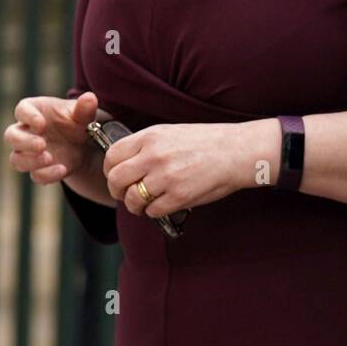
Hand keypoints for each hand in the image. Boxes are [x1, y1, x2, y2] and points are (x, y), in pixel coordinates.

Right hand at [4, 92, 100, 183]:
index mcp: (34, 111)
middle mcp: (26, 132)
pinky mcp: (39, 169)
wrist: (86, 144)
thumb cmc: (77, 121)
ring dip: (30, 161)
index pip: (21, 110)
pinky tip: (62, 170)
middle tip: (41, 145)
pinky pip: (35, 175)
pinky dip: (46, 174)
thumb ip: (85, 107)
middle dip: (24, 142)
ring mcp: (29, 153)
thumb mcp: (84, 114)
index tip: (41, 124)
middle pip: (11, 137)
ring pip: (16, 159)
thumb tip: (89, 97)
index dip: (28, 117)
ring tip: (49, 158)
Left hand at [101, 120, 269, 216]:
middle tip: (127, 194)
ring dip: (135, 206)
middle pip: (116, 180)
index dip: (110, 171)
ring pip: (132, 199)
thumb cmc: (205, 142)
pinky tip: (163, 206)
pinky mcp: (179, 196)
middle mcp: (154, 156)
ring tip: (145, 204)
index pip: (112, 156)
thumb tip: (125, 165)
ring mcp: (166, 176)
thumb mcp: (170, 133)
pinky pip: (153, 211)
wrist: (236, 151)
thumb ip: (146, 146)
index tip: (117, 177)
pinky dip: (154, 212)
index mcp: (150, 137)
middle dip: (118, 191)